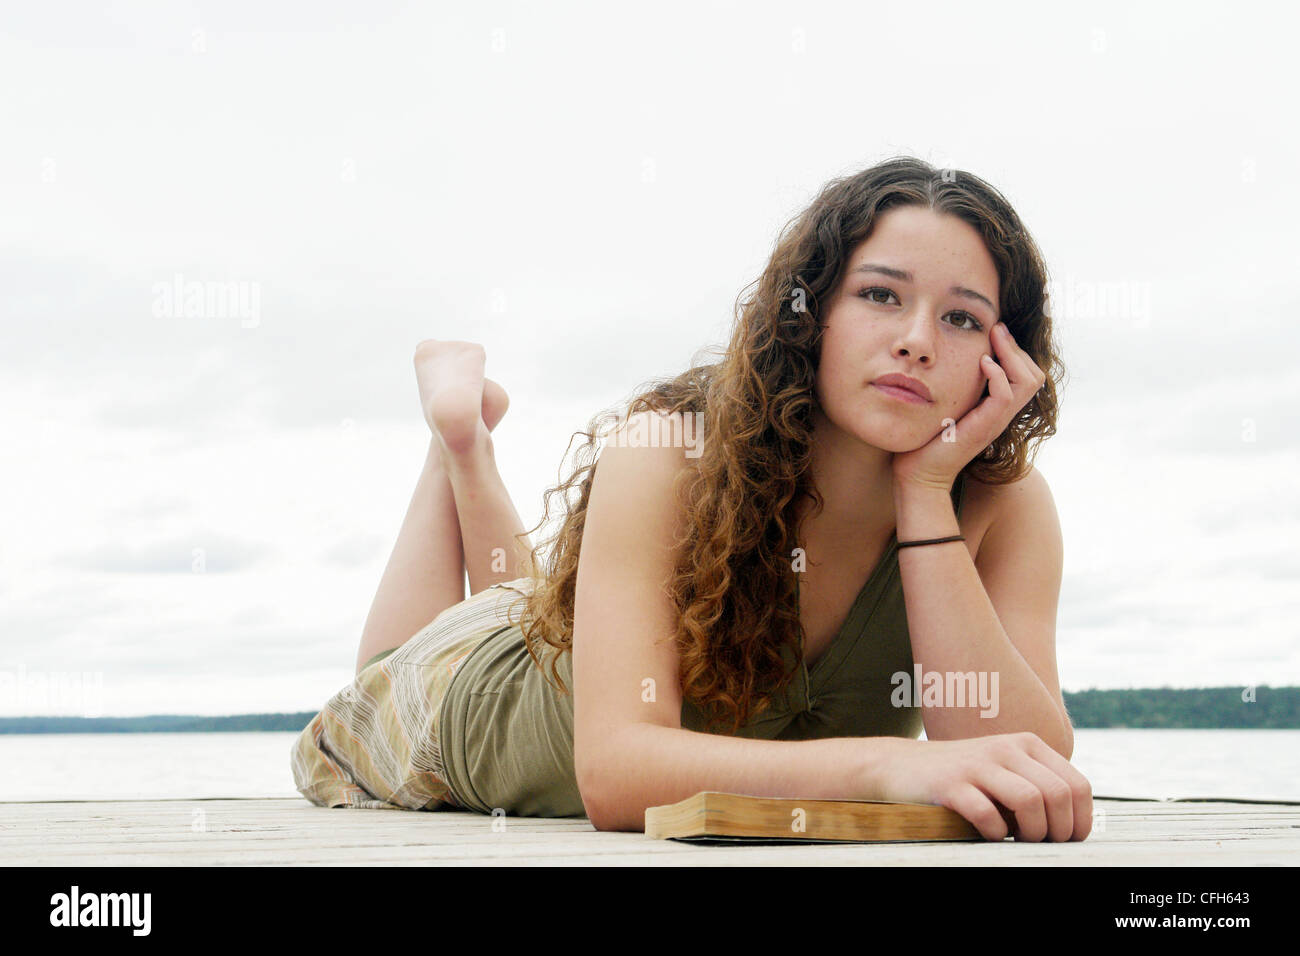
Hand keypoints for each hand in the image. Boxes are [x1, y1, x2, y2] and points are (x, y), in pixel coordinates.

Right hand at [865, 732, 1093, 841]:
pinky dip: (994, 833)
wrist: (900, 766)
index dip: (1081, 820)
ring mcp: (977, 764)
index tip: (1067, 840)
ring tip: (1016, 840)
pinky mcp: (950, 784)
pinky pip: (988, 815)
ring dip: (1031, 833)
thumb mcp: (1005, 770)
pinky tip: (987, 833)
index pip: (1076, 784)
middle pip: (1058, 795)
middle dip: (1058, 830)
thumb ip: (1039, 785)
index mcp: (1026, 744)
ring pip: (1031, 801)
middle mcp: (1006, 748)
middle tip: (1040, 843)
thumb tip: (1076, 826)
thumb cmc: (962, 779)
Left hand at [891, 321, 1046, 492]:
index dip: (1016, 351)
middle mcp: (1001, 414)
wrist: (918, 476)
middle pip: (1035, 375)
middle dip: (1017, 347)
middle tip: (997, 329)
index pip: (1027, 375)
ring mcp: (995, 421)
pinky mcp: (984, 427)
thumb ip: (955, 385)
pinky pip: (1006, 395)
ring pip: (1028, 382)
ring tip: (992, 339)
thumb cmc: (925, 441)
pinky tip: (981, 362)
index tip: (994, 331)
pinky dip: (998, 374)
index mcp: (996, 409)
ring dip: (1011, 354)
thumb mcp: (945, 405)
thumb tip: (947, 358)